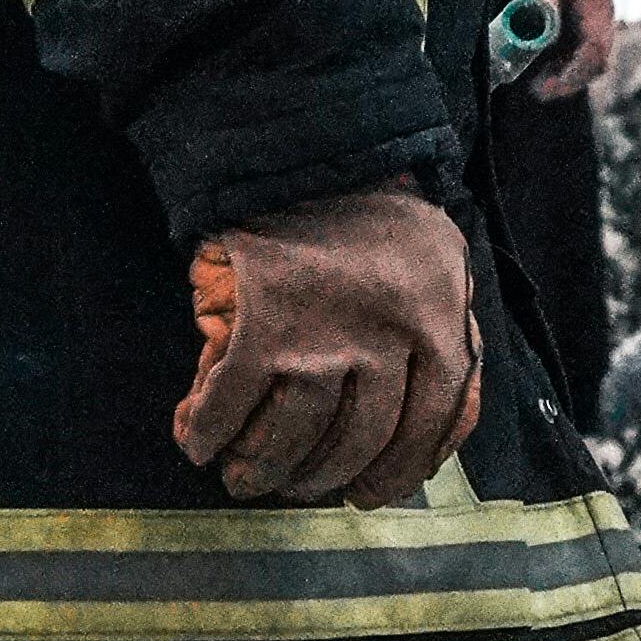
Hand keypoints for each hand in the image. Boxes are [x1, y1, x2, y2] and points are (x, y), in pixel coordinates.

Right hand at [175, 186, 481, 502]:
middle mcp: (389, 338)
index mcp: (441, 326)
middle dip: (324, 478)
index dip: (398, 473)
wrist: (303, 144)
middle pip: (360, 440)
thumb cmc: (372, 217)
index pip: (431, 426)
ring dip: (264, 467)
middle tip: (296, 490)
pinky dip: (209, 430)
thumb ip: (443, 342)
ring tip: (245, 479)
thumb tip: (431, 436)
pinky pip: (232, 400)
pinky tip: (197, 440)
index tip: (367, 496)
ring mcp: (324, 333)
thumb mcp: (439, 271)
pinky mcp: (261, 322)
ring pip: (295, 432)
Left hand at [517, 0, 617, 101]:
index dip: (574, 68)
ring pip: (594, 62)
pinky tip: (545, 73)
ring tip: (539, 87)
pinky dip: (569, 68)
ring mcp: (599, 22)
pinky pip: (586, 55)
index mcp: (595, 2)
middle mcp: (603, 16)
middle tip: (539, 91)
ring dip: (570, 78)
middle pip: (597, 61)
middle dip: (571, 82)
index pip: (593, 45)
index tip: (551, 82)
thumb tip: (543, 13)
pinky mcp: (590, 26)